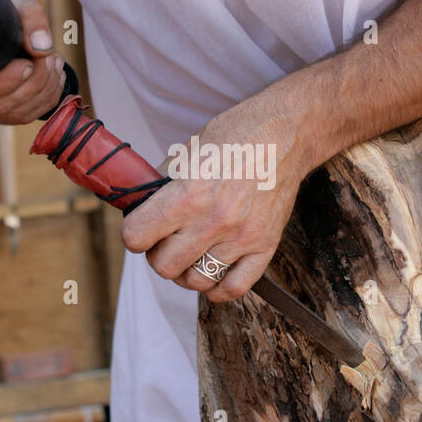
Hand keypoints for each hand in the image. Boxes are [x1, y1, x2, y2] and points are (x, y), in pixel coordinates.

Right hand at [0, 0, 64, 122]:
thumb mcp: (13, 2)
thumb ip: (30, 18)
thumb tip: (43, 46)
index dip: (3, 82)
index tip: (28, 63)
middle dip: (33, 83)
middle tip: (51, 57)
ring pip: (13, 112)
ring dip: (45, 90)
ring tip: (56, 61)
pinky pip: (23, 116)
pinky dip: (46, 98)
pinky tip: (55, 75)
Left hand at [120, 97, 309, 301]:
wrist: (287, 133)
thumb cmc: (235, 136)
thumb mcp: (187, 150)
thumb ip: (161, 183)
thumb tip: (139, 206)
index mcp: (189, 194)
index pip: (136, 237)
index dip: (134, 231)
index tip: (142, 225)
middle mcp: (214, 221)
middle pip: (163, 266)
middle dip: (158, 253)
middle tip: (167, 238)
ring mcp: (242, 237)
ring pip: (196, 281)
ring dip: (187, 270)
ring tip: (191, 251)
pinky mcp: (265, 246)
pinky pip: (233, 288)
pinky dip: (217, 286)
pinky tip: (213, 268)